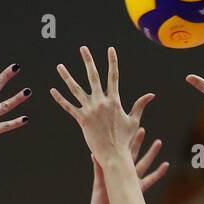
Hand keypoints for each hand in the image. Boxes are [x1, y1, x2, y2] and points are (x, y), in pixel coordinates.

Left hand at [51, 46, 154, 161]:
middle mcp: (101, 102)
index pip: (113, 76)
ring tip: (59, 66)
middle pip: (93, 77)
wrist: (114, 154)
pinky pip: (68, 107)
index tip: (110, 49)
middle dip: (88, 61)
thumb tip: (151, 94)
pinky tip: (52, 90)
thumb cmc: (125, 139)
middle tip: (83, 48)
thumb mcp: (134, 121)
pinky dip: (60, 98)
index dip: (112, 61)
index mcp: (114, 101)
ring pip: (76, 90)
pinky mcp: (81, 120)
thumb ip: (140, 105)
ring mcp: (90, 110)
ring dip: (67, 77)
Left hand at [91, 127, 167, 203]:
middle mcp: (124, 174)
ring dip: (151, 154)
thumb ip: (99, 170)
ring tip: (158, 142)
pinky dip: (158, 173)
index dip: (123, 141)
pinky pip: (151, 180)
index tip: (125, 130)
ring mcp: (133, 182)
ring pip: (144, 164)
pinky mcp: (139, 191)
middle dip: (138, 142)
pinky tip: (165, 165)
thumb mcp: (98, 185)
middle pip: (133, 154)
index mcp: (114, 171)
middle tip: (142, 129)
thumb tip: (94, 154)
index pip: (119, 152)